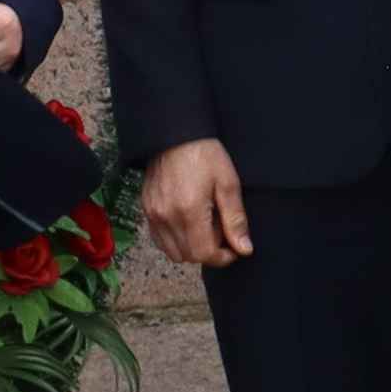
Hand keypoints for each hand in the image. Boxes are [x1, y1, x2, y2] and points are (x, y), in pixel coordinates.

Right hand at [143, 138, 253, 268]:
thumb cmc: (204, 154)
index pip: (204, 254)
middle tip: (221, 231)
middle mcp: (166, 217)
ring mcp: (153, 214)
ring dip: (191, 248)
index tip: (234, 246)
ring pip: (173, 252)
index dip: (223, 257)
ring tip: (204, 226)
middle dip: (209, 252)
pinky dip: (175, 240)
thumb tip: (244, 249)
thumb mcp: (228, 183)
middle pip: (189, 257)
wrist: (175, 134)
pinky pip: (159, 240)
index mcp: (189, 211)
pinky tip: (187, 222)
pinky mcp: (146, 209)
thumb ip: (235, 219)